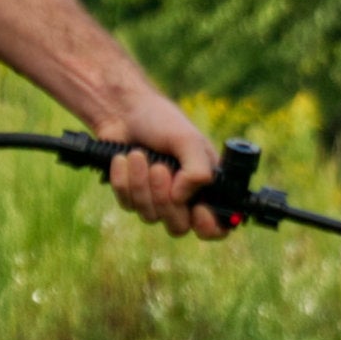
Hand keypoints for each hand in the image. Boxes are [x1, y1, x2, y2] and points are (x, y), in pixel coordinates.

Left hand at [99, 86, 231, 239]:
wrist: (123, 113)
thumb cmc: (161, 121)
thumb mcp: (187, 140)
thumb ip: (197, 170)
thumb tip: (180, 198)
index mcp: (207, 186)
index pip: (217, 226)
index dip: (209, 226)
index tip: (197, 209)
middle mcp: (184, 199)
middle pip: (178, 226)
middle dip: (164, 198)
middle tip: (159, 168)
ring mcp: (157, 201)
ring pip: (150, 217)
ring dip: (141, 184)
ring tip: (137, 155)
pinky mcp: (132, 199)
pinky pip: (128, 204)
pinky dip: (123, 180)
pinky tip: (122, 159)